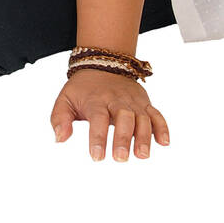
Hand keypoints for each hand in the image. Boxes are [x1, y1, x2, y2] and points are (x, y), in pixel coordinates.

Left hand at [49, 69, 169, 160]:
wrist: (103, 64)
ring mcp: (133, 101)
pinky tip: (163, 142)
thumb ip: (59, 119)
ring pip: (142, 117)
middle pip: (123, 117)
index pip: (98, 118)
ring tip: (142, 155)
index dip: (97, 137)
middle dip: (123, 138)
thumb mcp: (64, 99)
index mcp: (96, 100)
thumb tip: (60, 139)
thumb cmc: (82, 89)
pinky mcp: (145, 103)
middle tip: (120, 158)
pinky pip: (157, 114)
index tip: (96, 156)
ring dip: (144, 136)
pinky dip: (162, 127)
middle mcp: (116, 100)